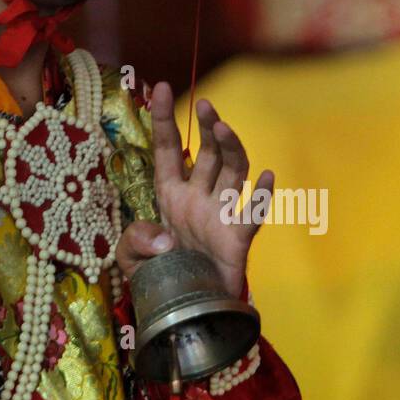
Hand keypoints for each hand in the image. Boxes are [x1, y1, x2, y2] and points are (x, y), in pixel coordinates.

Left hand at [114, 83, 272, 298]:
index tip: (161, 87)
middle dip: (207, 126)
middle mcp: (198, 198)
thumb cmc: (162, 279)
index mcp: (170, 195)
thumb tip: (165, 238)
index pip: (169, 149)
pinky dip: (263, 198)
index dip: (166, 118)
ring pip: (231, 172)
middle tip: (204, 104)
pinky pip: (252, 216)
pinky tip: (269, 179)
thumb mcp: (131, 259)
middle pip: (207, 153)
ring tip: (222, 127)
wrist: (187, 312)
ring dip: (229, 148)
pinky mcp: (237, 241)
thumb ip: (136, 242)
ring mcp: (220, 216)